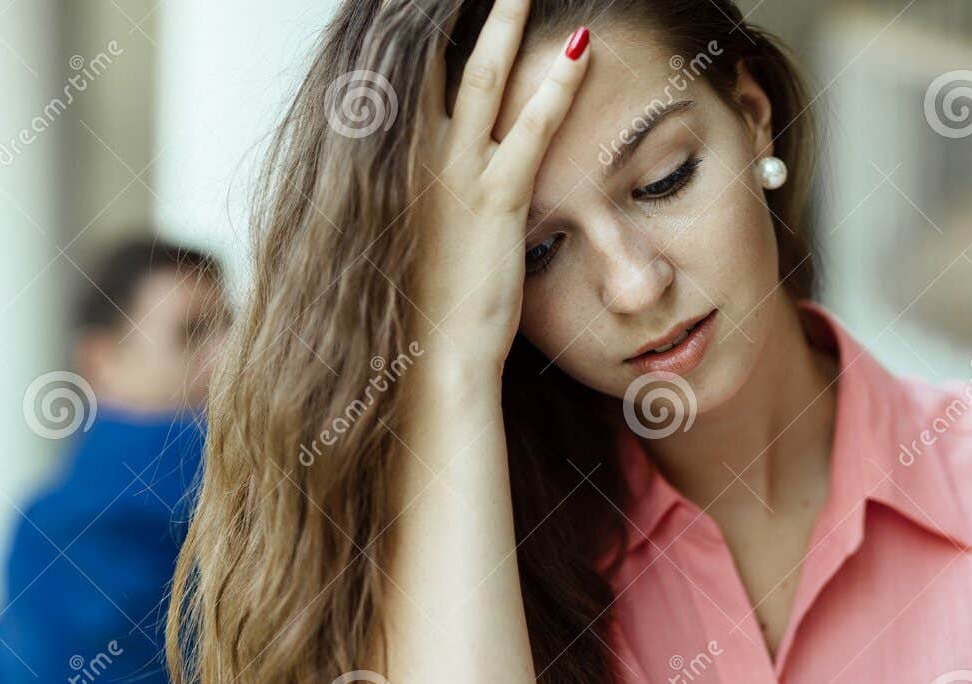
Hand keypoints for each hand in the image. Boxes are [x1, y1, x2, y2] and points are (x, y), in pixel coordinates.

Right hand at [409, 0, 591, 373]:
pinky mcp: (495, 201)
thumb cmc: (419, 309)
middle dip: (444, 15)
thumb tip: (420, 181)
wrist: (431, 360)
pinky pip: (533, 130)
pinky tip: (582, 48)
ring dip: (503, 25)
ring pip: (480, 79)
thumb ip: (413, 197)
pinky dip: (559, 86)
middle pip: (431, 63)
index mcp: (389, 167)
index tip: (428, 6)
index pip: (401, 80)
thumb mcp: (404, 242)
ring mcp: (453, 177)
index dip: (416, 39)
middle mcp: (413, 160)